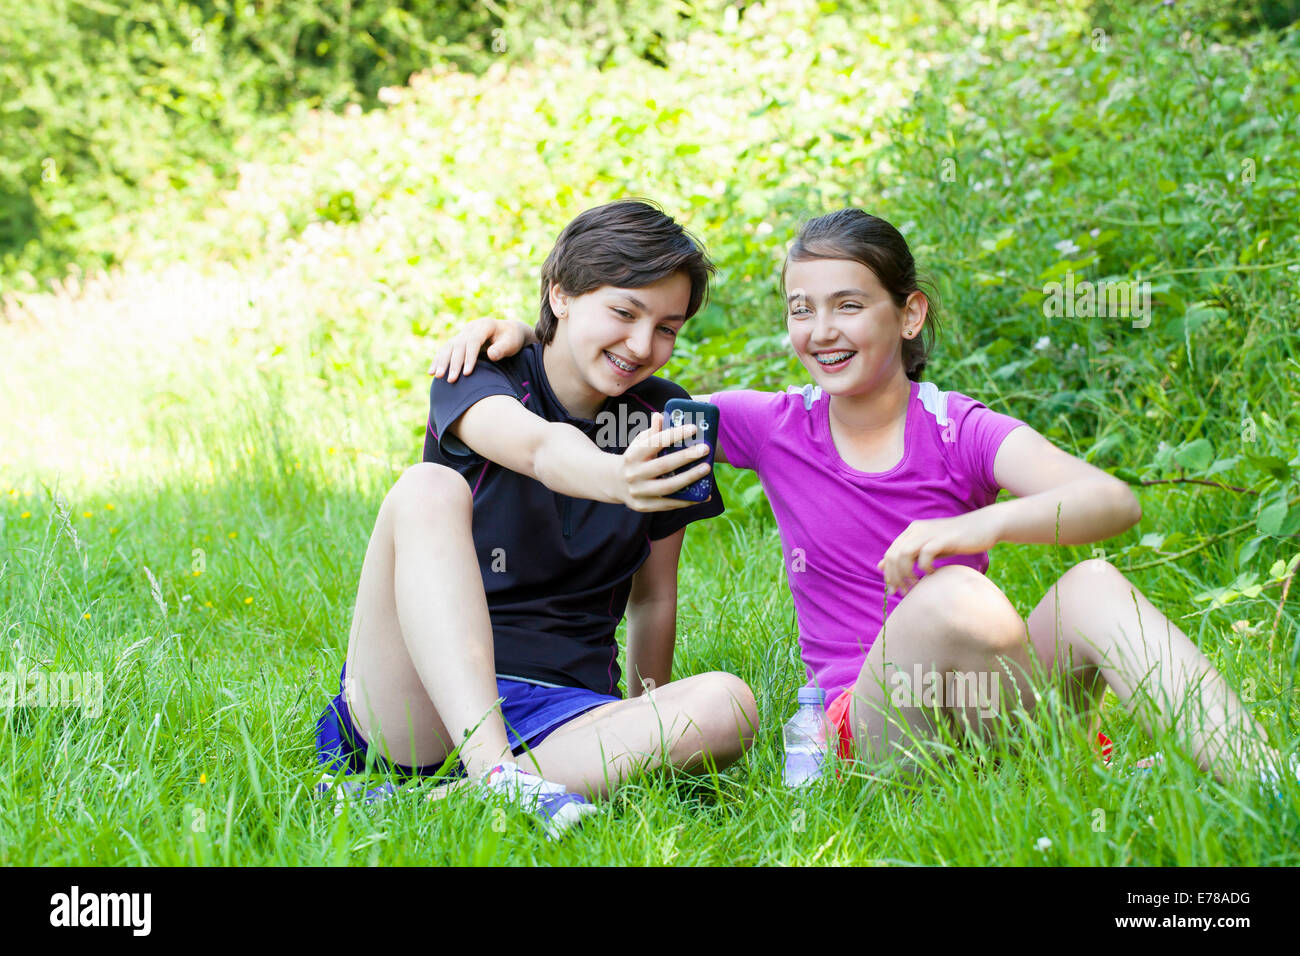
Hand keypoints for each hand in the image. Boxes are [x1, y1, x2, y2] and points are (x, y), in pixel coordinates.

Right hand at [428, 318, 534, 382]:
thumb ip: (502, 348)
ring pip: (449, 347)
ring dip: (442, 362)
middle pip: (459, 345)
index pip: (474, 341)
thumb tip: (491, 355)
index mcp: (485, 325)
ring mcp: (463, 333)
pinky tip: (432, 372)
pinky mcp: (459, 341)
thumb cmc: (512, 339)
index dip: (470, 357)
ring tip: (437, 376)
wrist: (509, 332)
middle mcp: (471, 328)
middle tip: (451, 380)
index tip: (468, 373)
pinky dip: (438, 360)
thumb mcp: (512, 343)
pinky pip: (446, 350)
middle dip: (453, 363)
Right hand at [616, 413, 712, 511]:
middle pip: (662, 465)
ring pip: (667, 487)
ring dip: (689, 478)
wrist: (616, 483)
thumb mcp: (639, 444)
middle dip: (686, 456)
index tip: (693, 428)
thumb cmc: (635, 458)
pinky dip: (688, 500)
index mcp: (632, 455)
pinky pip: (669, 504)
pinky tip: (704, 495)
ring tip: (706, 468)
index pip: (654, 442)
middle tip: (705, 448)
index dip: (674, 435)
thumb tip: (661, 415)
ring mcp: (638, 492)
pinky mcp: (644, 506)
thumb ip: (652, 432)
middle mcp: (633, 474)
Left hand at [877, 510, 1001, 595]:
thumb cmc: (956, 540)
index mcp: (911, 531)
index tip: (893, 591)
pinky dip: (924, 567)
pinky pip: (925, 554)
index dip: (889, 574)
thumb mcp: (929, 548)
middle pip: (893, 555)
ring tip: (915, 585)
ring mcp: (929, 533)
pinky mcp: (943, 538)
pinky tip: (932, 574)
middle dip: (894, 577)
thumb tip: (881, 566)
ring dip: (906, 573)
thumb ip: (907, 556)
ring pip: (904, 554)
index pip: (889, 553)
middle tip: (903, 592)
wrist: (984, 526)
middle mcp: (916, 530)